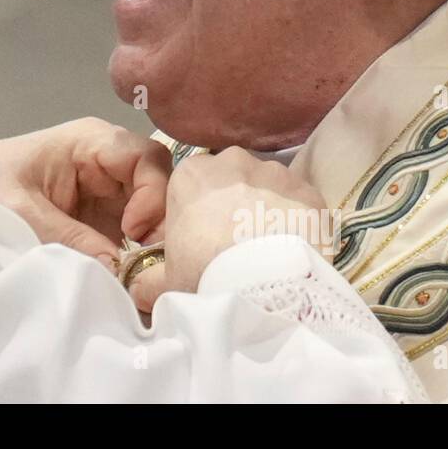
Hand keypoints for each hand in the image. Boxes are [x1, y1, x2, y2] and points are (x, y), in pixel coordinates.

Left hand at [0, 118, 170, 260]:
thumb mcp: (20, 212)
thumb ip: (69, 240)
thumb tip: (117, 272)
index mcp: (90, 141)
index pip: (147, 158)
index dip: (152, 194)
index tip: (134, 232)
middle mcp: (107, 163)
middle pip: (160, 185)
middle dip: (161, 222)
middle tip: (146, 260)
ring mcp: (108, 192)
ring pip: (153, 212)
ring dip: (151, 242)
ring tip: (139, 273)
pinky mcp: (103, 219)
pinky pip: (135, 234)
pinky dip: (137, 254)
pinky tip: (128, 275)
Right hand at [144, 147, 328, 301]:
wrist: (264, 283)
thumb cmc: (205, 273)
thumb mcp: (165, 281)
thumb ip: (149, 279)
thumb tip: (139, 288)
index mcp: (190, 174)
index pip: (190, 186)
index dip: (195, 214)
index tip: (201, 242)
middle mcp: (232, 161)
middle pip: (229, 181)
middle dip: (232, 206)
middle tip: (234, 246)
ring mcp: (274, 172)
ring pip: (266, 188)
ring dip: (264, 211)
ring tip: (266, 250)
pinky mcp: (308, 190)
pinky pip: (298, 203)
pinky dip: (295, 221)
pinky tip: (292, 248)